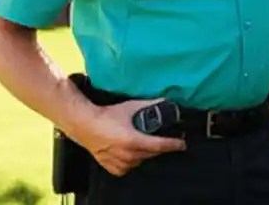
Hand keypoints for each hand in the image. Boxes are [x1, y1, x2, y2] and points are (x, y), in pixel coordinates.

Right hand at [72, 99, 186, 175]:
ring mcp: (120, 163)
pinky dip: (132, 160)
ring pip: (141, 161)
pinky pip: (129, 167)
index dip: (174, 145)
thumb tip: (165, 101)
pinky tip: (130, 151)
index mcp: (134, 141)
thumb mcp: (130, 107)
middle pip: (152, 153)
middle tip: (162, 138)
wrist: (85, 125)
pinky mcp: (113, 168)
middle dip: (159, 146)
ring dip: (145, 153)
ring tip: (141, 141)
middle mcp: (128, 155)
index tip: (182, 144)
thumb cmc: (106, 116)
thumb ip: (149, 105)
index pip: (160, 146)